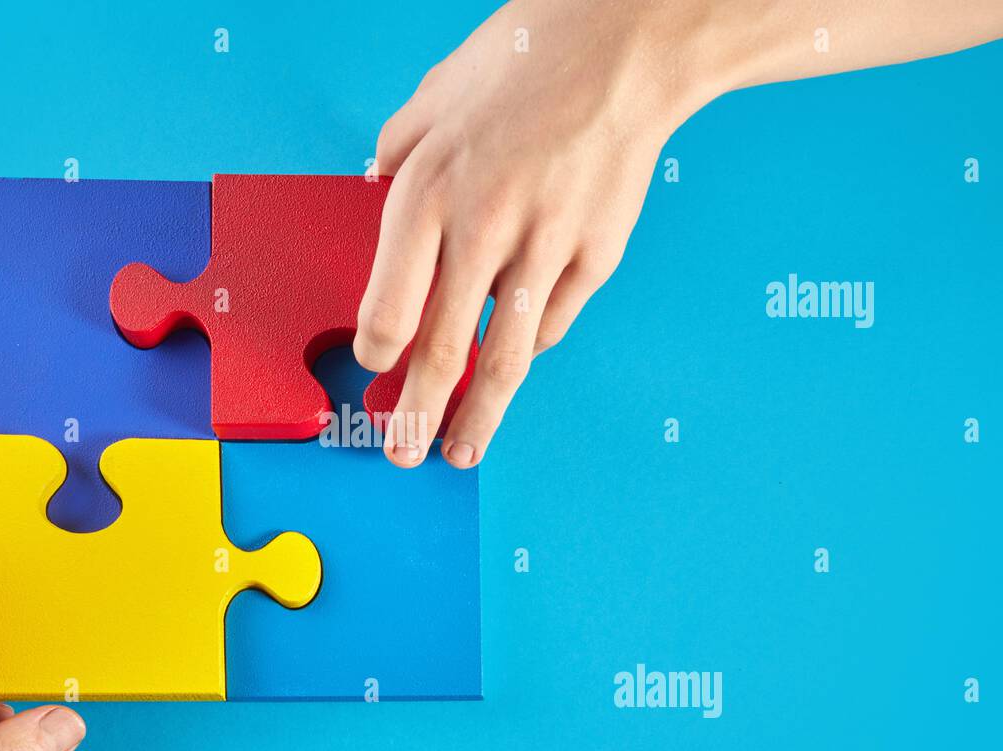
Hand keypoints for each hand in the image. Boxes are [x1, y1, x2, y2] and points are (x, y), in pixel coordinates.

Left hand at [355, 0, 1002, 469]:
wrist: (630, 45)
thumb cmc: (529, 58)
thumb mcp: (436, 93)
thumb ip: (399, 149)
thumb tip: (374, 182)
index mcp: (429, 193)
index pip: (388, 307)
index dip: (375, 351)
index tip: (372, 368)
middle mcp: (483, 231)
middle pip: (444, 350)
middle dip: (417, 413)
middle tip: (402, 453)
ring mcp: (547, 250)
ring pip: (509, 356)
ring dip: (480, 415)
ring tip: (460, 453)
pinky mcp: (597, 257)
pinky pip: (557, 319)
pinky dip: (534, 341)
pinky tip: (519, 358)